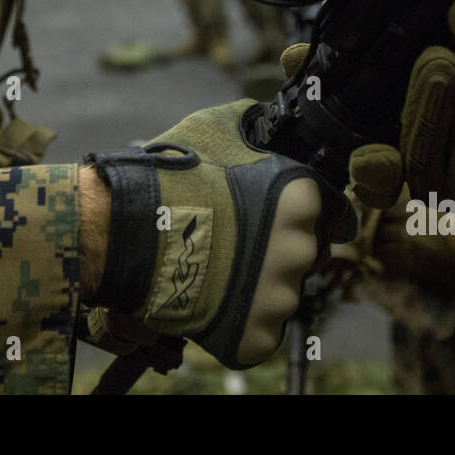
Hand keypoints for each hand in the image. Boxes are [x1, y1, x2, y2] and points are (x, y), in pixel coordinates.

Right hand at [85, 97, 353, 369]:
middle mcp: (302, 249)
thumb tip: (263, 119)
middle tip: (235, 243)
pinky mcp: (256, 335)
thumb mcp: (215, 129)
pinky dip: (240, 323)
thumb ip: (252, 127)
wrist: (126, 231)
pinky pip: (260, 332)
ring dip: (258, 287)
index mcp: (302, 200)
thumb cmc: (172, 177)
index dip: (300, 214)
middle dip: (277, 250)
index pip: (328, 211)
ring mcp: (281, 297)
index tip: (276, 218)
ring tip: (215, 272)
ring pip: (281, 294)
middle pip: (303, 254)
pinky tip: (213, 303)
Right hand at [348, 46, 454, 209]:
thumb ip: (428, 78)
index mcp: (411, 163)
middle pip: (424, 161)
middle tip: (447, 60)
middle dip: (433, 106)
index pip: (378, 179)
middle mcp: (443, 193)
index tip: (368, 158)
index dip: (371, 174)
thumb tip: (433, 66)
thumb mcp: (451, 75)